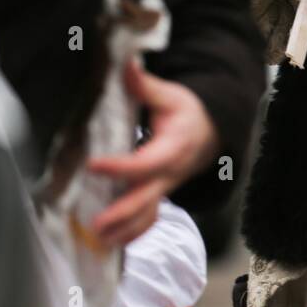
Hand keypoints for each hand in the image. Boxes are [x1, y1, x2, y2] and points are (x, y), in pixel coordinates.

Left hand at [86, 59, 221, 246]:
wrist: (212, 131)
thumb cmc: (188, 112)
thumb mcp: (171, 95)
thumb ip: (144, 85)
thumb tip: (125, 63)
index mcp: (174, 147)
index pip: (146, 162)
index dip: (120, 166)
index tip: (93, 163)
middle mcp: (171, 173)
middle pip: (148, 198)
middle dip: (123, 213)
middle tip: (97, 222)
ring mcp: (167, 188)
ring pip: (149, 215)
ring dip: (124, 230)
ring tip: (99, 239)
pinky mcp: (160, 195)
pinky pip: (149, 219)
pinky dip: (131, 233)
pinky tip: (111, 243)